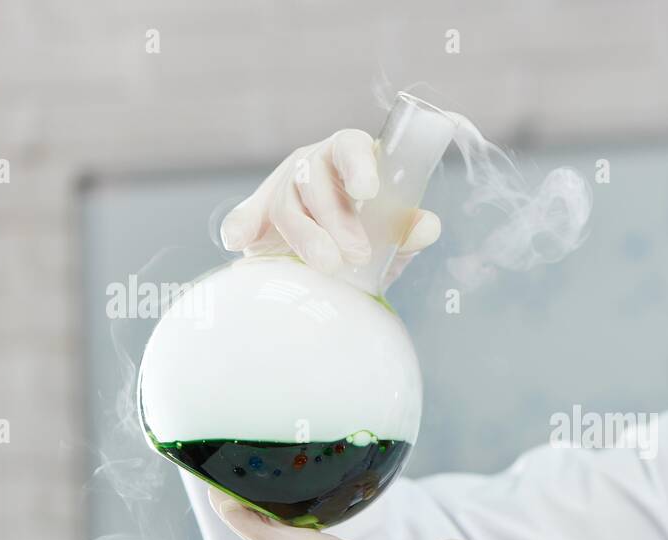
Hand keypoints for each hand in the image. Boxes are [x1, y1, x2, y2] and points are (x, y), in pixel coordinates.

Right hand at [219, 128, 440, 282]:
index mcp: (349, 158)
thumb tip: (428, 226)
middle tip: (358, 255)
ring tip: (329, 266)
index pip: (350, 146)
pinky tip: (239, 242)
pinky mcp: (257, 218)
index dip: (358, 165)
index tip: (367, 191)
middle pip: (315, 179)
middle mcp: (313, 165)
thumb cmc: (367, 238)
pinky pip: (245, 217)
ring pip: (285, 203)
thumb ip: (408, 231)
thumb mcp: (391, 237)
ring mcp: (282, 189)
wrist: (333, 266)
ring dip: (306, 236)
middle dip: (336, 218)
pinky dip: (239, 226)